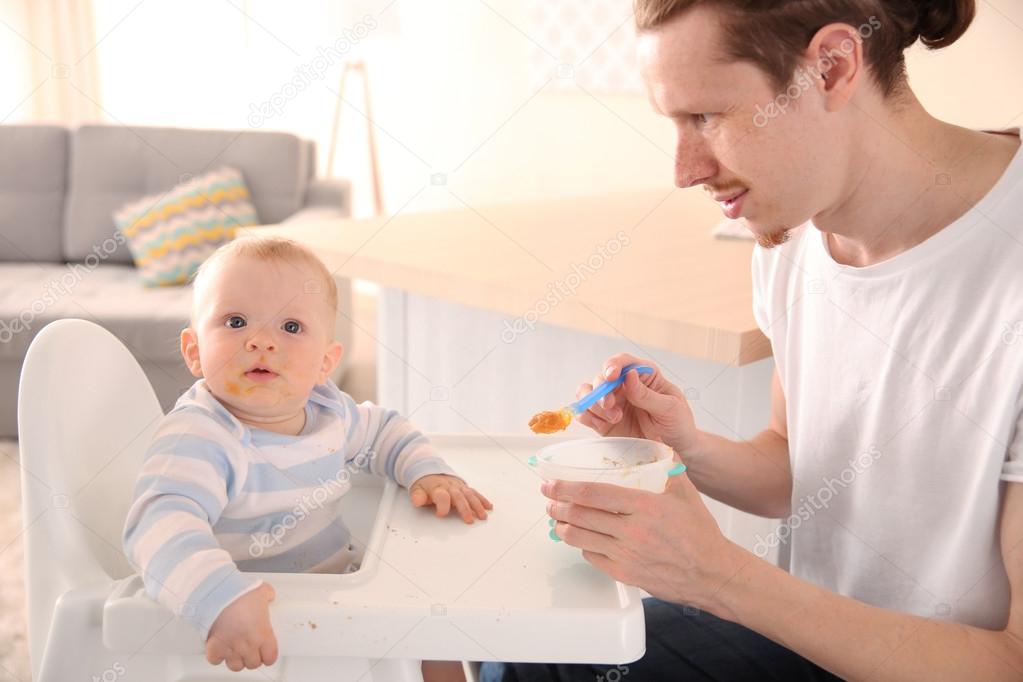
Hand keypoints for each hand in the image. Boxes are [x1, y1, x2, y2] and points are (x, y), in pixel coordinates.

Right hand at [206, 583, 277, 671]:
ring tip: (236, 650)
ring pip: (236, 666)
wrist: (218, 595)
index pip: (270, 658)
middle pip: (253, 664)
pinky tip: (220, 647)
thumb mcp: (262, 591)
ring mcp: (231, 649)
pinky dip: (217, 656)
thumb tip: (269, 595)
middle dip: (252, 657)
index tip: (266, 651)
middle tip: (250, 648)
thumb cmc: (240, 594)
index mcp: (263, 634)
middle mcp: (248, 645)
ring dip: (236, 659)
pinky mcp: (214, 648)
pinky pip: (216, 660)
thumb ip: (268, 596)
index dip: (268, 655)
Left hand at [410, 474, 492, 522]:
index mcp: (437, 488)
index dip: (442, 506)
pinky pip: (474, 492)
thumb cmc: (425, 485)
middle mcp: (450, 486)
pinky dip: (482, 499)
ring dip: (477, 505)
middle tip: (469, 520)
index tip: (441, 515)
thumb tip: (417, 500)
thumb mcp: (416, 490)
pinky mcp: (464, 487)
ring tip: (482, 516)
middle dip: (465, 508)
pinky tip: (488, 506)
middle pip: (459, 496)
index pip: (442, 496)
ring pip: (469, 495)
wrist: (431, 471)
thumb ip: (417, 497)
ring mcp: (459, 486)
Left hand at [543, 473, 750, 614]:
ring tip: (558, 519)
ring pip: (580, 538)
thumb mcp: (685, 491)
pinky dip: (582, 545)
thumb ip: (666, 466)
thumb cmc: (699, 533)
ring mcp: (625, 554)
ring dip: (562, 527)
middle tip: (549, 500)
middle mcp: (631, 531)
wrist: (712, 572)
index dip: (565, 488)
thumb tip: (653, 445)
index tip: (551, 484)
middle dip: (556, 506)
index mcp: (643, 505)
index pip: (592, 493)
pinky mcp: (624, 574)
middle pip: (579, 515)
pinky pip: (592, 557)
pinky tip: (581, 538)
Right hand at [577, 353, 698, 453]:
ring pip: (588, 394)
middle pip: (601, 378)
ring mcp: (613, 403)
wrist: (676, 448)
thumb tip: (628, 376)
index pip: (623, 362)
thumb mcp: (669, 407)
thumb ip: (647, 395)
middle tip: (610, 405)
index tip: (611, 376)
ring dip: (594, 405)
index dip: (613, 365)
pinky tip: (602, 425)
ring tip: (614, 419)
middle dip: (601, 390)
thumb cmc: (678, 422)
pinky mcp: (604, 421)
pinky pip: (586, 414)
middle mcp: (624, 386)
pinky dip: (588, 418)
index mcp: (644, 375)